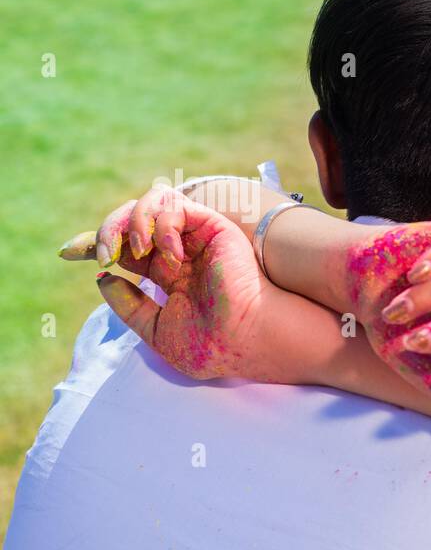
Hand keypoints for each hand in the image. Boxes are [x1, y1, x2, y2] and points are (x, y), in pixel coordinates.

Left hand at [72, 188, 285, 380]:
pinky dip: (162, 225)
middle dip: (106, 231)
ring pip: (149, 204)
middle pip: (130, 222)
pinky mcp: (212, 228)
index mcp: (170, 277)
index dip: (96, 245)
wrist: (244, 341)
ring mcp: (196, 239)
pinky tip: (170, 256)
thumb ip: (130, 307)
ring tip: (136, 253)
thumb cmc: (211, 345)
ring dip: (132, 224)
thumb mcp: (157, 331)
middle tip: (100, 255)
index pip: (126, 250)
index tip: (67, 253)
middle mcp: (181, 254)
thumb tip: (104, 279)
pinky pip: (174, 206)